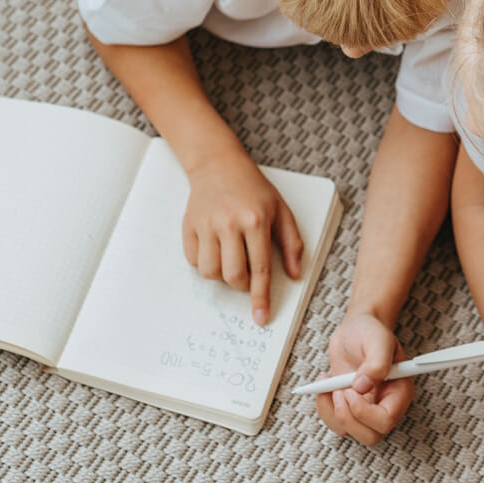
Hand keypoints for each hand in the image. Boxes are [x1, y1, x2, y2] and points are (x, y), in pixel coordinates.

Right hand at [182, 151, 303, 323]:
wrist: (218, 165)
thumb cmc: (254, 189)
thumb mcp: (281, 210)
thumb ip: (292, 243)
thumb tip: (294, 275)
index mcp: (255, 221)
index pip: (261, 269)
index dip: (261, 297)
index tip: (261, 317)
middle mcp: (229, 225)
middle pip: (233, 276)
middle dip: (242, 286)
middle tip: (247, 276)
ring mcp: (206, 226)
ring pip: (210, 272)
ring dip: (222, 276)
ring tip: (231, 259)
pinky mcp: (189, 227)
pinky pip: (194, 261)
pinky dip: (205, 263)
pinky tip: (215, 248)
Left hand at [315, 313, 413, 445]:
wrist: (357, 329)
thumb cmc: (371, 332)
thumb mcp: (378, 340)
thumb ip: (376, 362)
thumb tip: (362, 386)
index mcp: (399, 392)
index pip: (386, 419)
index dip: (365, 413)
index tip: (350, 391)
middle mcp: (384, 405)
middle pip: (370, 435)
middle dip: (348, 417)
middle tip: (339, 392)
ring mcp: (365, 409)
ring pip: (349, 432)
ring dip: (333, 411)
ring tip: (329, 383)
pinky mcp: (348, 407)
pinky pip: (335, 422)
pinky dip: (324, 407)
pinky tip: (324, 385)